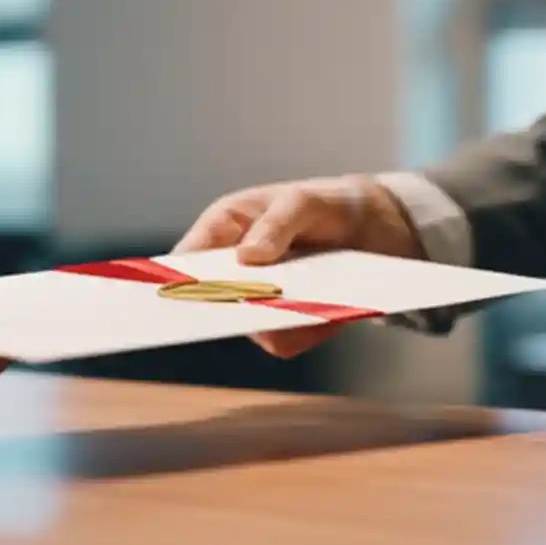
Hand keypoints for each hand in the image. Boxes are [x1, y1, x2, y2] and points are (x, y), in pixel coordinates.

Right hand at [174, 175, 423, 357]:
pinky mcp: (289, 327)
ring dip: (281, 317)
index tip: (170, 296)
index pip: (183, 262)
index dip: (171, 282)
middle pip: (212, 306)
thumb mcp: (303, 202)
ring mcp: (258, 303)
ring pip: (252, 329)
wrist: (375, 229)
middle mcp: (233, 273)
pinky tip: (330, 308)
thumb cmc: (324, 205)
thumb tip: (247, 258)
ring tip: (312, 295)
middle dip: (230, 310)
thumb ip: (276, 225)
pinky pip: (285, 343)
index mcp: (222, 231)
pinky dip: (310, 329)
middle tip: (253, 305)